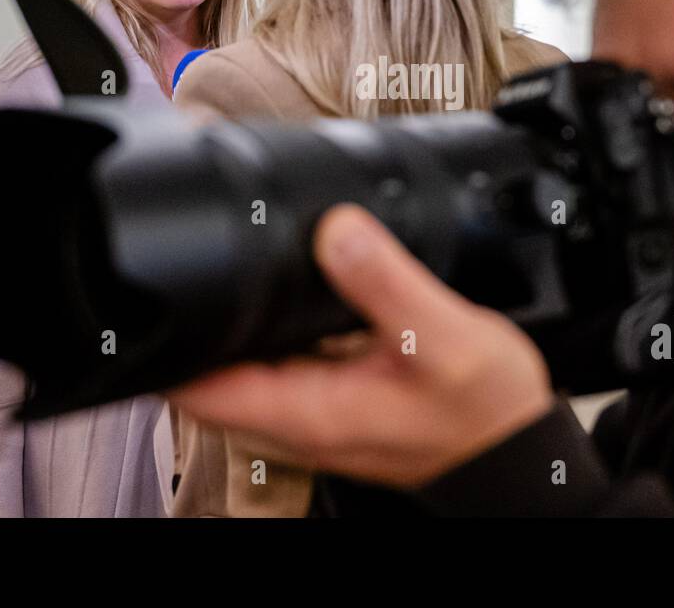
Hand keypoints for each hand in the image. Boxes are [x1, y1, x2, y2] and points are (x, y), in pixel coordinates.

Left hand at [168, 204, 554, 487]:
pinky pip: (281, 352)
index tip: (156, 282)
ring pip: (244, 357)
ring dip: (232, 314)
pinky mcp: (334, 391)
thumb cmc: (486, 412)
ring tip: (235, 253)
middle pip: (207, 368)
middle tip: (197, 245)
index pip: (196, 388)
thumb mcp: (444, 337)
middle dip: (193, 312)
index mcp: (307, 410)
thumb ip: (386, 282)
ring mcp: (313, 405)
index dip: (162, 341)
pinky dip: (273, 317)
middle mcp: (299, 415)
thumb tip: (335, 227)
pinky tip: (295, 280)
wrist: (517, 446)